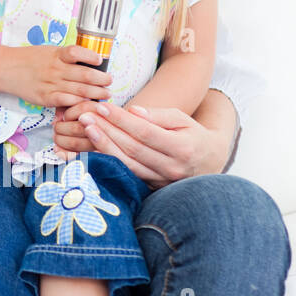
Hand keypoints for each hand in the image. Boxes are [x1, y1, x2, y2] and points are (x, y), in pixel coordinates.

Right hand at [4, 44, 112, 107]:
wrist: (6, 69)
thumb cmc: (29, 60)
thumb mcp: (49, 51)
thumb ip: (67, 57)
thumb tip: (90, 60)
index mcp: (57, 55)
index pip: (78, 53)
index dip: (92, 57)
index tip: (100, 61)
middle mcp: (55, 69)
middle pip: (85, 75)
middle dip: (102, 80)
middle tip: (109, 81)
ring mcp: (51, 84)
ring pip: (80, 90)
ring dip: (97, 93)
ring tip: (106, 94)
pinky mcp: (46, 98)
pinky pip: (67, 102)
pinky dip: (80, 104)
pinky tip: (88, 104)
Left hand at [53, 100, 222, 188]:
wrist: (209, 162)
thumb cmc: (192, 135)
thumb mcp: (181, 119)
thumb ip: (158, 115)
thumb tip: (132, 111)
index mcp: (183, 148)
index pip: (145, 132)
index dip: (122, 120)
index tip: (103, 107)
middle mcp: (172, 168)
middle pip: (132, 148)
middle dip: (107, 130)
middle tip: (86, 116)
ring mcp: (162, 182)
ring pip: (127, 164)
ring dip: (103, 146)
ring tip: (87, 129)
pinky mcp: (153, 188)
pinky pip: (127, 174)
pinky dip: (109, 161)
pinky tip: (93, 148)